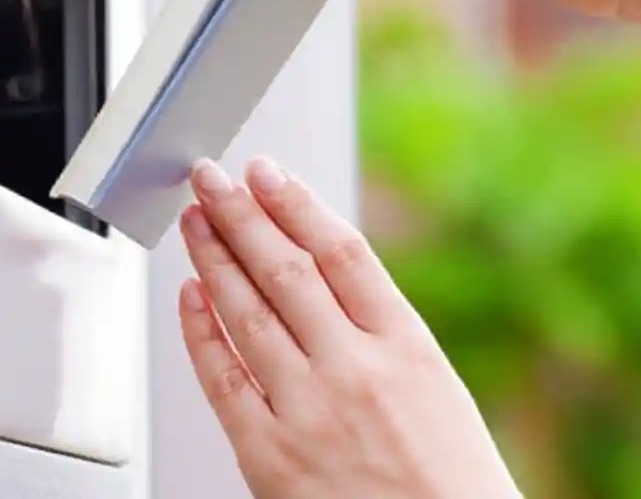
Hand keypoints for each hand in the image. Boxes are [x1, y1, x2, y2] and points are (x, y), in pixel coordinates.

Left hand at [178, 157, 519, 498]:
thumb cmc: (450, 482)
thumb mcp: (437, 388)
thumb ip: (379, 331)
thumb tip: (317, 273)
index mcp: (408, 348)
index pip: (341, 252)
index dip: (295, 203)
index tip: (267, 172)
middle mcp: (356, 371)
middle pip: (285, 270)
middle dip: (242, 214)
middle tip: (212, 177)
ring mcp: (308, 412)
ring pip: (248, 312)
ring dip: (214, 257)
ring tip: (195, 219)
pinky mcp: (270, 457)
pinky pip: (224, 379)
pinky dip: (202, 331)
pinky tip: (190, 294)